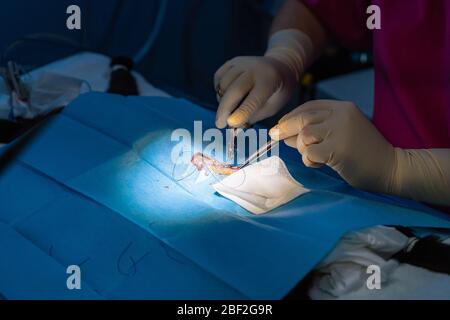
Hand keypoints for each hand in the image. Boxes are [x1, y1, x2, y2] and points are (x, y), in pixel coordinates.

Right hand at [214, 55, 296, 128]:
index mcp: (270, 80)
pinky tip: (226, 96)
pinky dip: (219, 89)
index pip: (254, 99)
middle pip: (234, 90)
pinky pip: (219, 77)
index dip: (242, 112)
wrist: (280, 66)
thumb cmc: (278, 92)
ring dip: (222, 100)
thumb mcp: (273, 106)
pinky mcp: (232, 61)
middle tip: (220, 124)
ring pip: (223, 84)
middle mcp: (255, 68)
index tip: (230, 124)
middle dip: (224, 109)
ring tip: (228, 109)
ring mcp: (242, 62)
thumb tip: (233, 125)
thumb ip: (254, 115)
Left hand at [269, 100, 395, 191]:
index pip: (309, 107)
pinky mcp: (338, 149)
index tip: (278, 126)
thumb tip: (285, 134)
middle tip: (274, 137)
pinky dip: (309, 160)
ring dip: (303, 149)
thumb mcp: (342, 132)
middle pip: (303, 118)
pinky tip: (319, 164)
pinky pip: (310, 153)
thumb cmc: (364, 153)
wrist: (391, 168)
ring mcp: (340, 131)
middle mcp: (341, 115)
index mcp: (343, 107)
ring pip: (304, 136)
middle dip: (284, 128)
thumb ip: (318, 130)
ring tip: (314, 157)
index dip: (290, 116)